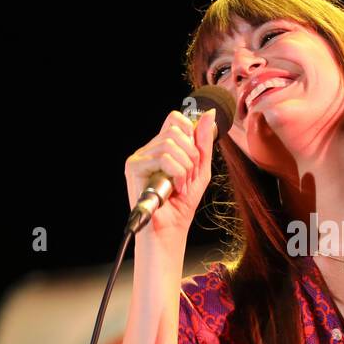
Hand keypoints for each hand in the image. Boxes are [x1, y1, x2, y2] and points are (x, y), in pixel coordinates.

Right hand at [123, 106, 218, 242]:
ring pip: (170, 144)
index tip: (195, 155)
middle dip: (191, 156)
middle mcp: (148, 150)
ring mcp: (139, 157)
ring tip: (182, 186)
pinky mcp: (133, 167)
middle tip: (189, 178)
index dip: (191, 132)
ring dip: (185, 168)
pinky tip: (174, 189)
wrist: (170, 229)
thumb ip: (203, 143)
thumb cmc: (182, 203)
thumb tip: (209, 114)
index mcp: (161, 147)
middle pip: (175, 130)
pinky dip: (177, 174)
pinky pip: (164, 158)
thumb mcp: (200, 170)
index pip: (175, 119)